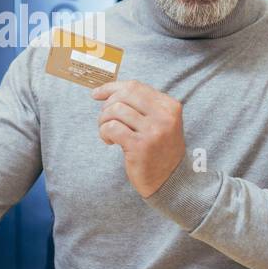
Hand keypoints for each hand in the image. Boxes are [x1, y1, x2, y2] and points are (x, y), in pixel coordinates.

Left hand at [91, 79, 185, 197]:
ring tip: (108, 132)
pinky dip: (104, 133)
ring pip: (115, 110)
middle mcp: (164, 116)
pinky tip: (110, 142)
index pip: (135, 86)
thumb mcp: (160, 123)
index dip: (112, 88)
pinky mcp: (140, 146)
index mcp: (170, 106)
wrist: (171, 182)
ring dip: (104, 121)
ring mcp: (153, 131)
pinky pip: (111, 128)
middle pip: (124, 95)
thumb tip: (105, 91)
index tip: (97, 94)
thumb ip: (140, 106)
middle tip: (106, 120)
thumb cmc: (159, 150)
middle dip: (107, 106)